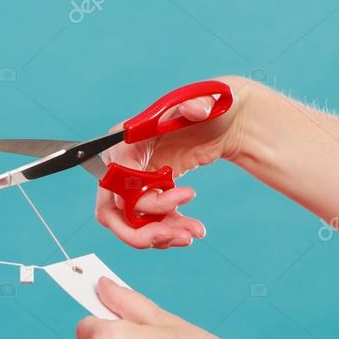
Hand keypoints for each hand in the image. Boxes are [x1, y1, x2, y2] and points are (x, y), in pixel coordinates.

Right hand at [96, 75, 251, 248]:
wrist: (226, 119)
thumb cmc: (210, 107)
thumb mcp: (205, 102)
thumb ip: (197, 104)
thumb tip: (194, 109)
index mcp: (126, 140)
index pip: (116, 181)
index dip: (141, 197)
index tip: (180, 197)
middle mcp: (123, 162)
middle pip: (113, 210)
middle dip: (140, 230)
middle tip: (172, 236)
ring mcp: (136, 179)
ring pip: (132, 221)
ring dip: (159, 234)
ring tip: (191, 234)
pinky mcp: (151, 190)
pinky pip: (149, 220)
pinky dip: (167, 230)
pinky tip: (190, 230)